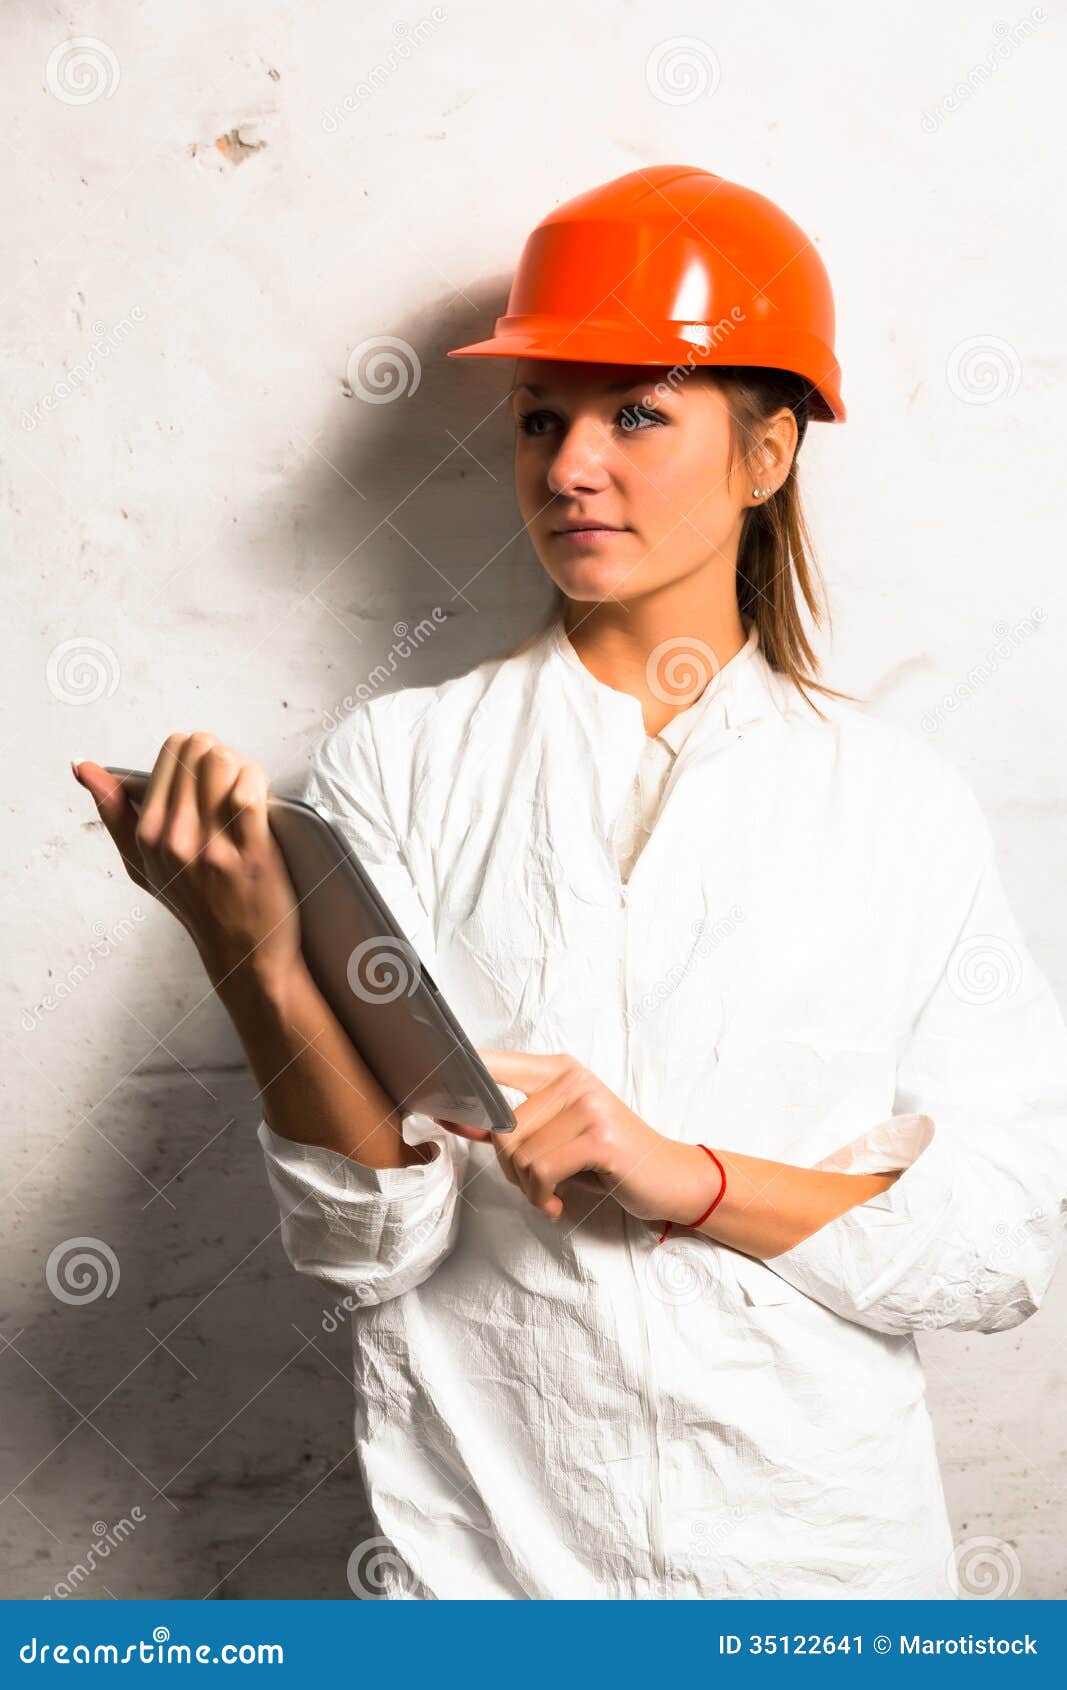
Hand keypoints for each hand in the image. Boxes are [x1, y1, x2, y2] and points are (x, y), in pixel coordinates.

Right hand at [72, 733, 303, 991]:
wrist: (242, 950)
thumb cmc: (196, 903)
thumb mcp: (140, 862)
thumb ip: (112, 811)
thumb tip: (81, 766)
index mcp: (147, 834)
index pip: (174, 749)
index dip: (199, 754)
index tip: (209, 777)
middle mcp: (173, 839)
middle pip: (201, 748)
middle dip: (221, 756)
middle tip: (231, 784)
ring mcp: (211, 846)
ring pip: (225, 762)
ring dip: (242, 768)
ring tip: (245, 793)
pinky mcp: (251, 852)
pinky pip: (250, 790)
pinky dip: (259, 784)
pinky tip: (260, 801)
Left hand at [436, 1050, 719, 1226]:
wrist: (670, 1177)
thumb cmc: (608, 1159)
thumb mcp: (558, 1134)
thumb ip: (511, 1124)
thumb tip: (457, 1116)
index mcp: (558, 1069)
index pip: (491, 1064)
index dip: (459, 1082)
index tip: (434, 1101)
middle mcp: (572, 1078)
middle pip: (501, 1128)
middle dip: (509, 1168)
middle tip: (534, 1185)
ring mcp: (587, 1104)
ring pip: (518, 1153)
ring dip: (527, 1187)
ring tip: (549, 1193)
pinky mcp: (599, 1137)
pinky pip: (541, 1170)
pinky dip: (542, 1196)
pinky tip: (557, 1204)